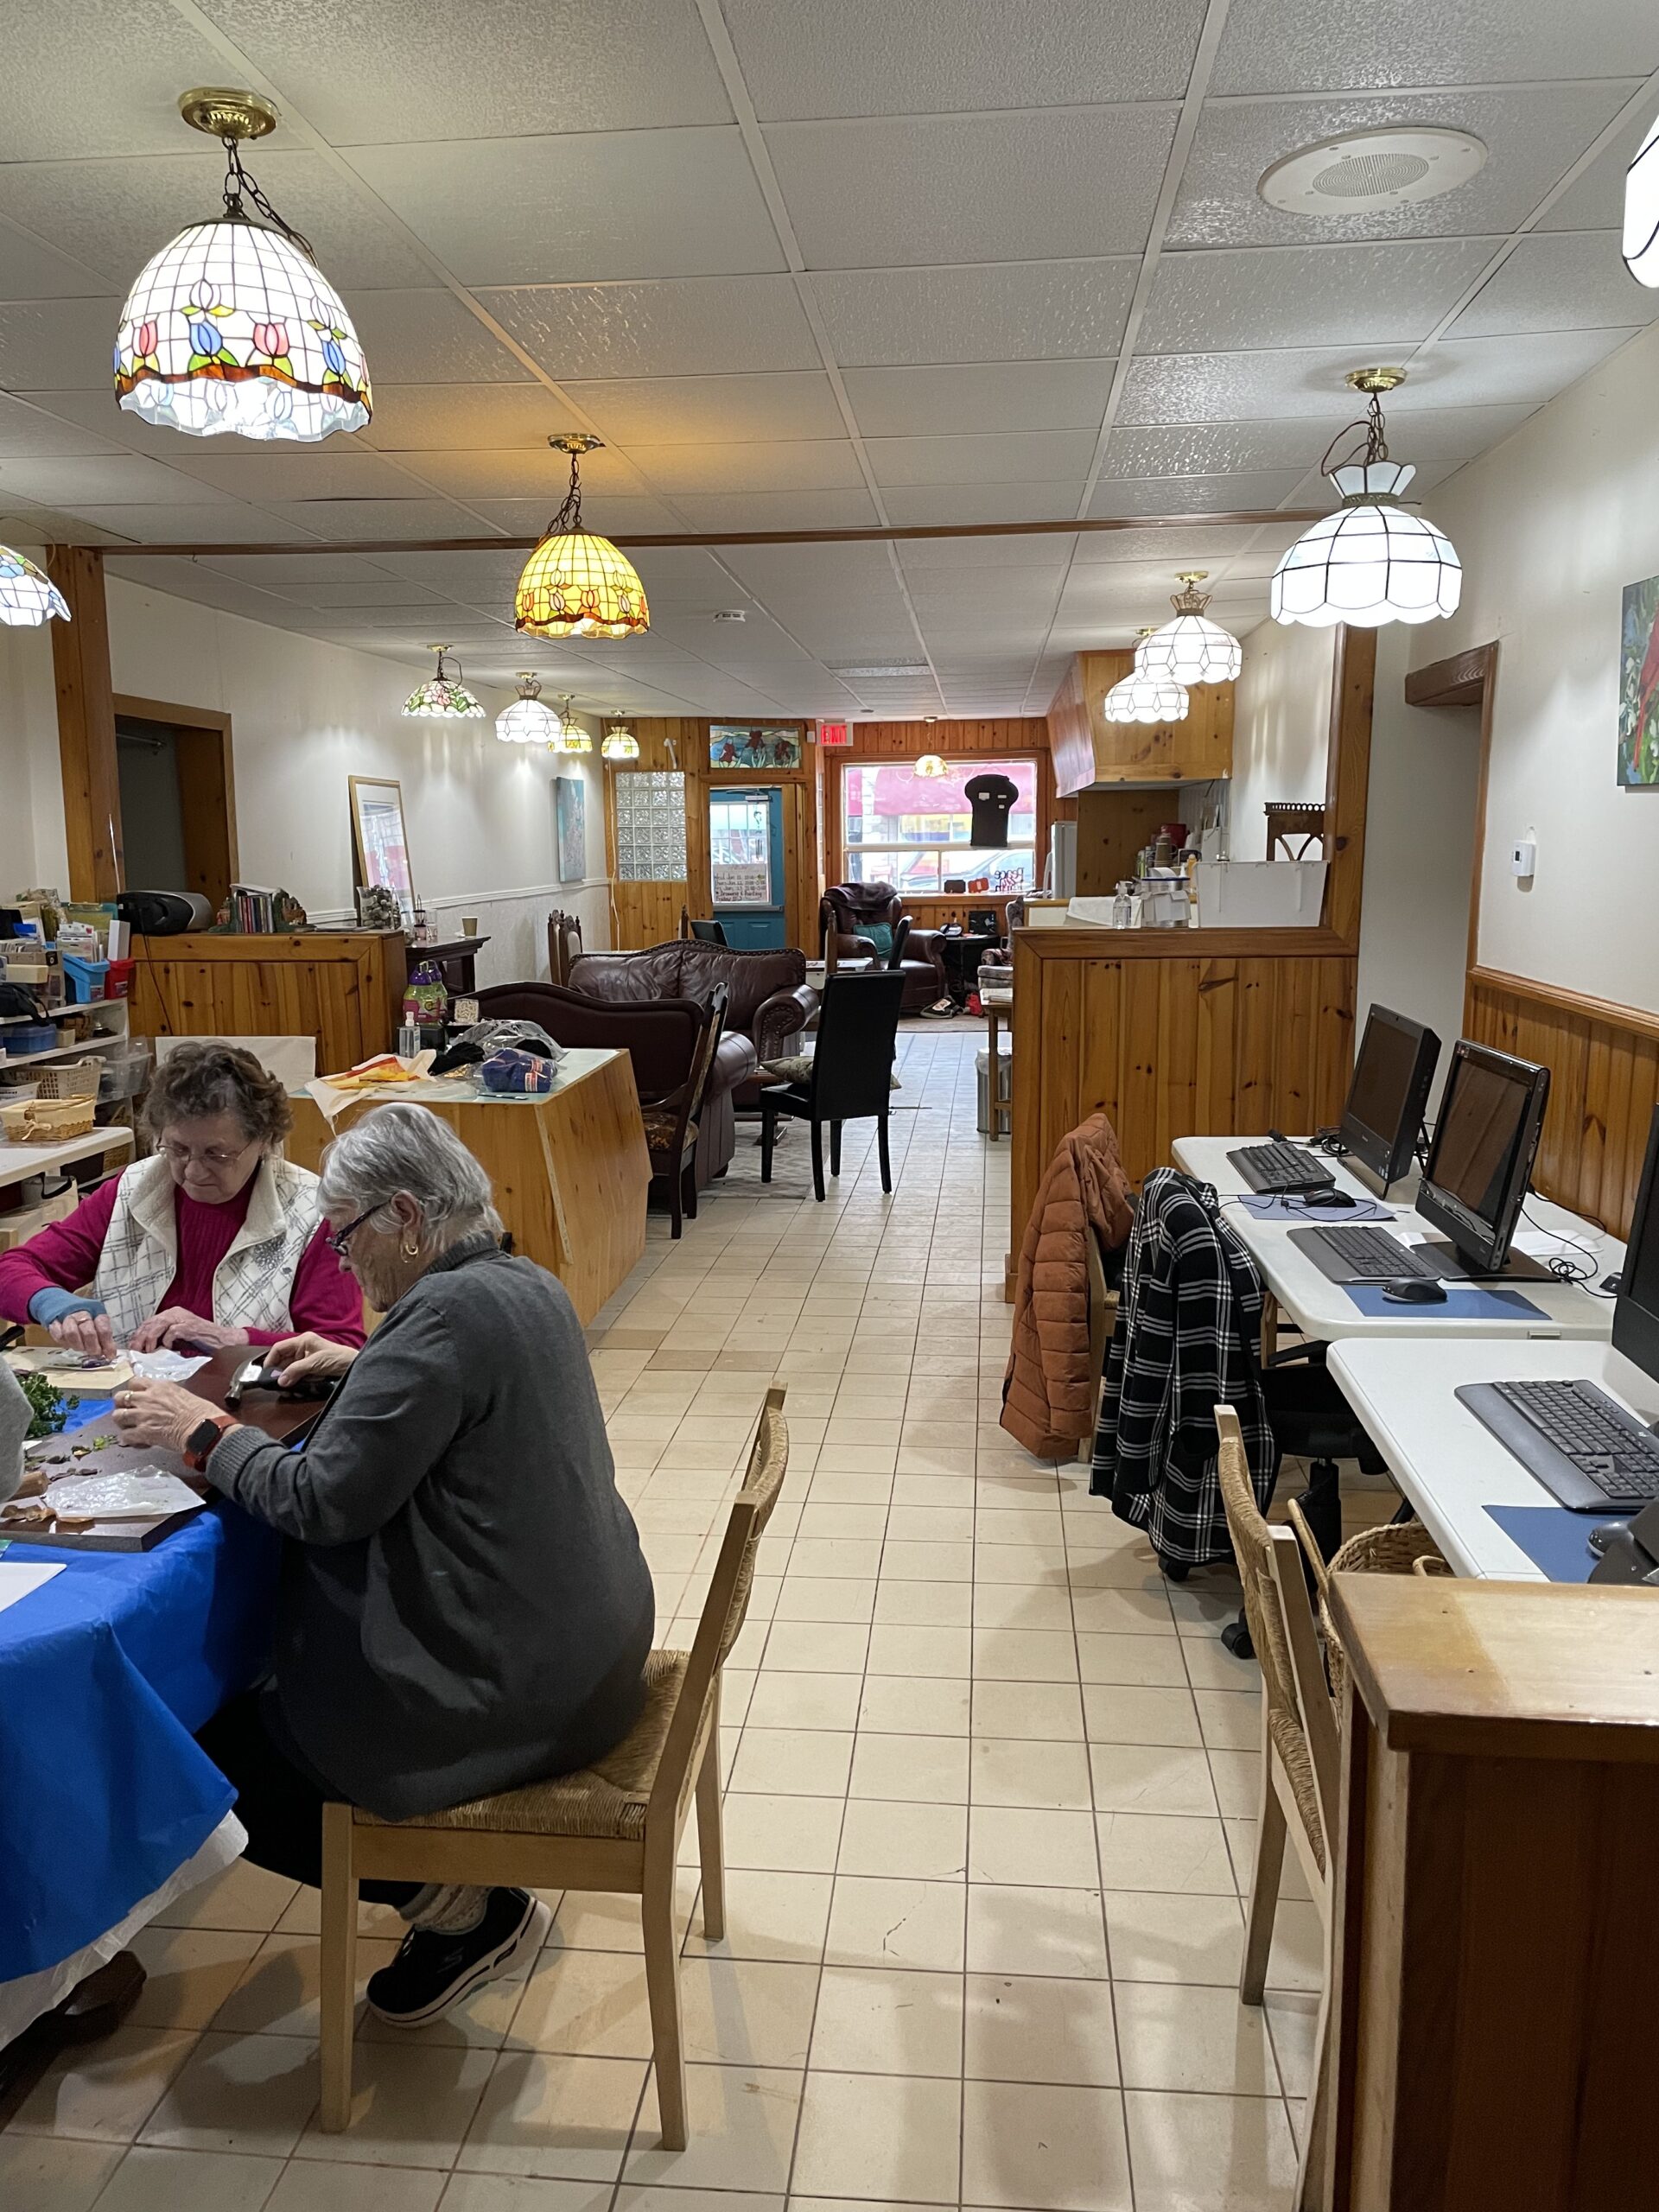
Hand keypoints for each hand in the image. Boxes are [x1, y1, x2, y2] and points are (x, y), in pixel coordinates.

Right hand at [47, 1308, 115, 1358]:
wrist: (58, 1303)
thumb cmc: (83, 1318)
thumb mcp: (96, 1324)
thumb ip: (103, 1338)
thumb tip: (110, 1354)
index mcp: (96, 1311)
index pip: (104, 1327)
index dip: (107, 1343)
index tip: (110, 1355)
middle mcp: (82, 1312)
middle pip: (88, 1331)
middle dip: (92, 1346)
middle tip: (94, 1353)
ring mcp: (67, 1316)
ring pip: (72, 1333)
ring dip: (77, 1345)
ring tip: (80, 1348)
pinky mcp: (54, 1322)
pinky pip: (58, 1335)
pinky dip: (65, 1342)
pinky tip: (69, 1344)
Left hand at [113, 1376, 211, 1454]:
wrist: (202, 1428)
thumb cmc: (201, 1413)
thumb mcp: (184, 1394)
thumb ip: (168, 1396)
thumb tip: (166, 1403)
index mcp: (159, 1387)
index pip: (135, 1382)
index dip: (132, 1391)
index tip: (134, 1396)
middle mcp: (147, 1398)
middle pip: (120, 1397)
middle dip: (121, 1405)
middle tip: (127, 1412)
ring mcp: (142, 1415)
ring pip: (118, 1416)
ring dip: (122, 1423)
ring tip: (129, 1427)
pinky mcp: (142, 1432)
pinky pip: (125, 1436)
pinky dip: (128, 1439)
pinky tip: (135, 1441)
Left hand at [128, 1310, 250, 1353]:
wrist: (222, 1341)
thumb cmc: (201, 1341)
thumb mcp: (178, 1338)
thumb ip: (163, 1338)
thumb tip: (146, 1348)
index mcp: (171, 1314)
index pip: (148, 1322)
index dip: (138, 1335)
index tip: (133, 1348)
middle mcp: (175, 1313)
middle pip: (150, 1323)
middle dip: (140, 1338)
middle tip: (135, 1352)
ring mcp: (183, 1318)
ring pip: (158, 1325)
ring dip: (150, 1340)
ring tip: (149, 1352)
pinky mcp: (190, 1326)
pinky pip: (172, 1332)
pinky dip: (167, 1341)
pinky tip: (168, 1349)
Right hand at [262, 1332, 358, 1387]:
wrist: (354, 1365)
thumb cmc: (338, 1357)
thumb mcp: (315, 1363)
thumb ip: (296, 1370)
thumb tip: (280, 1380)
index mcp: (303, 1341)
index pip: (279, 1348)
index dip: (271, 1360)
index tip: (266, 1373)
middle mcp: (303, 1349)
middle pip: (283, 1361)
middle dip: (279, 1373)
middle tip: (277, 1386)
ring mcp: (307, 1359)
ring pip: (289, 1370)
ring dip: (287, 1380)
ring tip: (287, 1390)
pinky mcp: (311, 1369)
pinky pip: (298, 1376)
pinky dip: (295, 1383)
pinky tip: (296, 1389)